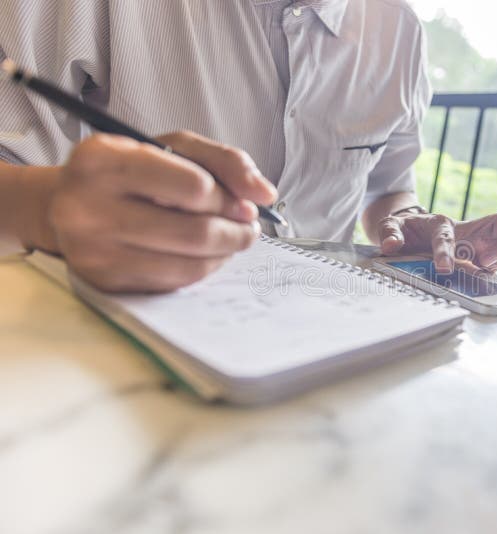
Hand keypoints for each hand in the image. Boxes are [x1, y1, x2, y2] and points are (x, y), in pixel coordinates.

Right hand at [48, 131, 276, 291]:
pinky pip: (174, 283)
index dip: (228, 198)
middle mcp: (87, 207)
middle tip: (248, 227)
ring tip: (232, 239)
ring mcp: (93, 251)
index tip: (243, 202)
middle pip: (195, 232)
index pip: (194, 187)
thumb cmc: (128, 171)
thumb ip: (224, 161)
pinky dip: (201, 269)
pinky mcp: (104, 282)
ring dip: (224, 253)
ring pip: (189, 264)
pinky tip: (205, 254)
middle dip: (235, 232)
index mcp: (102, 161)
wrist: (69, 205)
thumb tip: (264, 194)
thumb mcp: (172, 147)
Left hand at [378, 211, 496, 273]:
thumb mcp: (390, 227)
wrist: (414, 229)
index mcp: (439, 223)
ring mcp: (477, 241)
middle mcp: (464, 229)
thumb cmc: (405, 229)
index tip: (444, 269)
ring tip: (485, 269)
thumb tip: (391, 245)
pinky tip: (486, 273)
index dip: (446, 252)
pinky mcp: (483, 253)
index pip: (447, 235)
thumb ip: (389, 233)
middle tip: (486, 264)